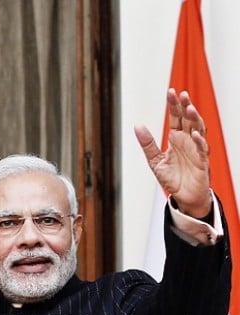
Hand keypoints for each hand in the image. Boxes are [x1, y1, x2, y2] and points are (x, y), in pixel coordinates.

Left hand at [134, 88, 210, 217]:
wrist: (183, 196)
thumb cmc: (172, 178)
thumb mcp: (155, 161)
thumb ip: (148, 144)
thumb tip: (137, 126)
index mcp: (177, 138)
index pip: (176, 117)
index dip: (174, 105)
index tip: (170, 91)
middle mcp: (188, 141)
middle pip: (188, 119)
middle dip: (185, 106)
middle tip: (181, 94)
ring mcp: (196, 150)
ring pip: (199, 130)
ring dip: (195, 119)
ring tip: (189, 109)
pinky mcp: (202, 162)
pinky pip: (202, 150)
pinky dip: (199, 142)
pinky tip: (194, 134)